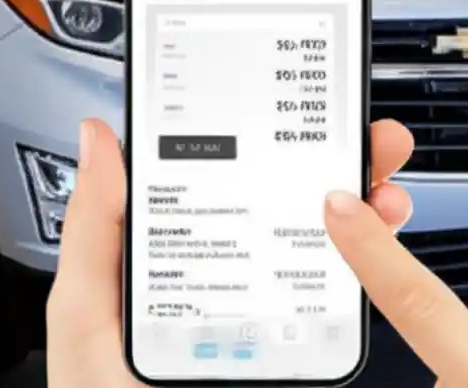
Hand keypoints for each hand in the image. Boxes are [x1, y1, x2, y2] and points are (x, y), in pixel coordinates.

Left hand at [46, 118, 415, 387]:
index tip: (283, 109)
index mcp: (168, 268)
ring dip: (362, 212)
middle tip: (362, 139)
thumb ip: (92, 232)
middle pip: (281, 212)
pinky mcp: (296, 357)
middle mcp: (222, 292)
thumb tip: (97, 139)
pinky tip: (377, 247)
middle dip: (329, 168)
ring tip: (381, 187)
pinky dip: (369, 273)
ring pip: (322, 254)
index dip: (253, 145)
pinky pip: (336, 311)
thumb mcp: (86, 318)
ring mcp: (263, 327)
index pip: (215, 192)